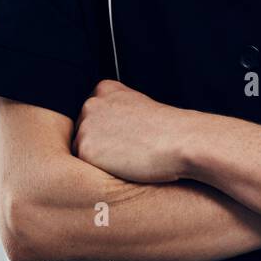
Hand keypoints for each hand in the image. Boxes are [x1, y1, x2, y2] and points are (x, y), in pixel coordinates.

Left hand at [71, 79, 200, 182]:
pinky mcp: (85, 150)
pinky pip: (84, 167)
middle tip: (128, 148)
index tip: (125, 134)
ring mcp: (85, 126)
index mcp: (104, 89)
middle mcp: (90, 104)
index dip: (107, 130)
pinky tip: (122, 166)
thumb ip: (115, 110)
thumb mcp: (138, 105)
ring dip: (98, 158)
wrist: (179, 140)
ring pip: (81, 150)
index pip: (91, 114)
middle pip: (82, 131)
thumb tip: (105, 128)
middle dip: (99, 143)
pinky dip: (99, 171)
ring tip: (127, 157)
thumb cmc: (166, 128)